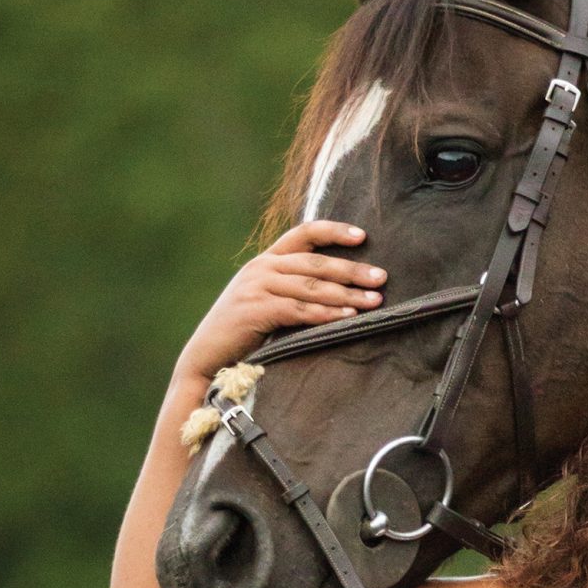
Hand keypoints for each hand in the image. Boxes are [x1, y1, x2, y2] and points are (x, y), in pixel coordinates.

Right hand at [177, 222, 386, 385]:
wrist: (206, 356)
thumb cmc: (243, 332)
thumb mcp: (267, 300)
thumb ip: (292, 289)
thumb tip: (338, 290)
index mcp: (266, 260)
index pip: (303, 233)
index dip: (333, 231)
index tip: (363, 236)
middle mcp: (261, 267)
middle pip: (315, 262)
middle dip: (352, 269)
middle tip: (382, 277)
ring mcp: (256, 287)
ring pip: (310, 285)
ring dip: (346, 294)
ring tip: (375, 301)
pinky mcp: (255, 310)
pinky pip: (297, 309)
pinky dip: (325, 313)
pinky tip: (347, 317)